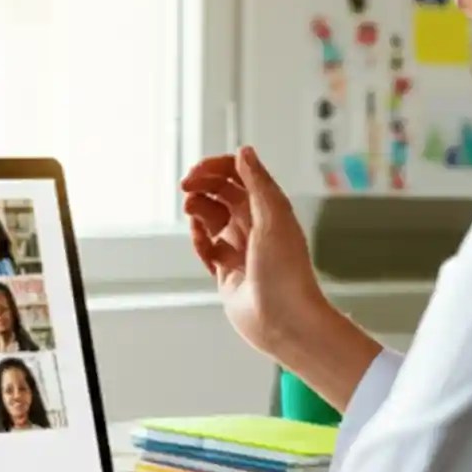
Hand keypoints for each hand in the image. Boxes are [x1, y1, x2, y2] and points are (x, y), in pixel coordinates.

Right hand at [181, 146, 328, 355]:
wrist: (284, 320)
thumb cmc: (285, 271)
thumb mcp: (272, 217)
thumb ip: (257, 182)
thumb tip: (244, 151)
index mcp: (269, 207)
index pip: (239, 175)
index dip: (217, 168)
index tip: (197, 171)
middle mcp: (255, 225)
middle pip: (222, 193)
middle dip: (203, 185)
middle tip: (185, 187)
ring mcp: (239, 247)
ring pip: (211, 218)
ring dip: (198, 210)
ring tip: (192, 213)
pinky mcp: (226, 270)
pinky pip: (207, 247)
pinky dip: (199, 240)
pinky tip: (200, 240)